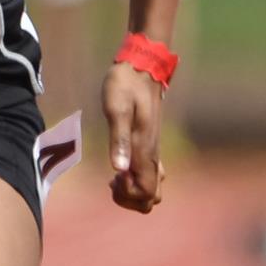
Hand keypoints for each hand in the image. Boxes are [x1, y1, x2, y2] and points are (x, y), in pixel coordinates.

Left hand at [103, 63, 165, 212]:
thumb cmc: (125, 85)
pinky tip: (121, 167)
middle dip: (131, 199)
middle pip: (153, 197)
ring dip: (133, 190)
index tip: (112, 179)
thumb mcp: (116, 108)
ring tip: (115, 176)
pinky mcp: (150, 144)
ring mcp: (154, 150)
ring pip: (153, 188)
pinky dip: (136, 180)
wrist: (142, 66)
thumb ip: (118, 139)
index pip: (147, 192)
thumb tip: (119, 169)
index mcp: (145, 149)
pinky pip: (151, 175)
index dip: (128, 196)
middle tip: (112, 181)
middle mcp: (153, 154)